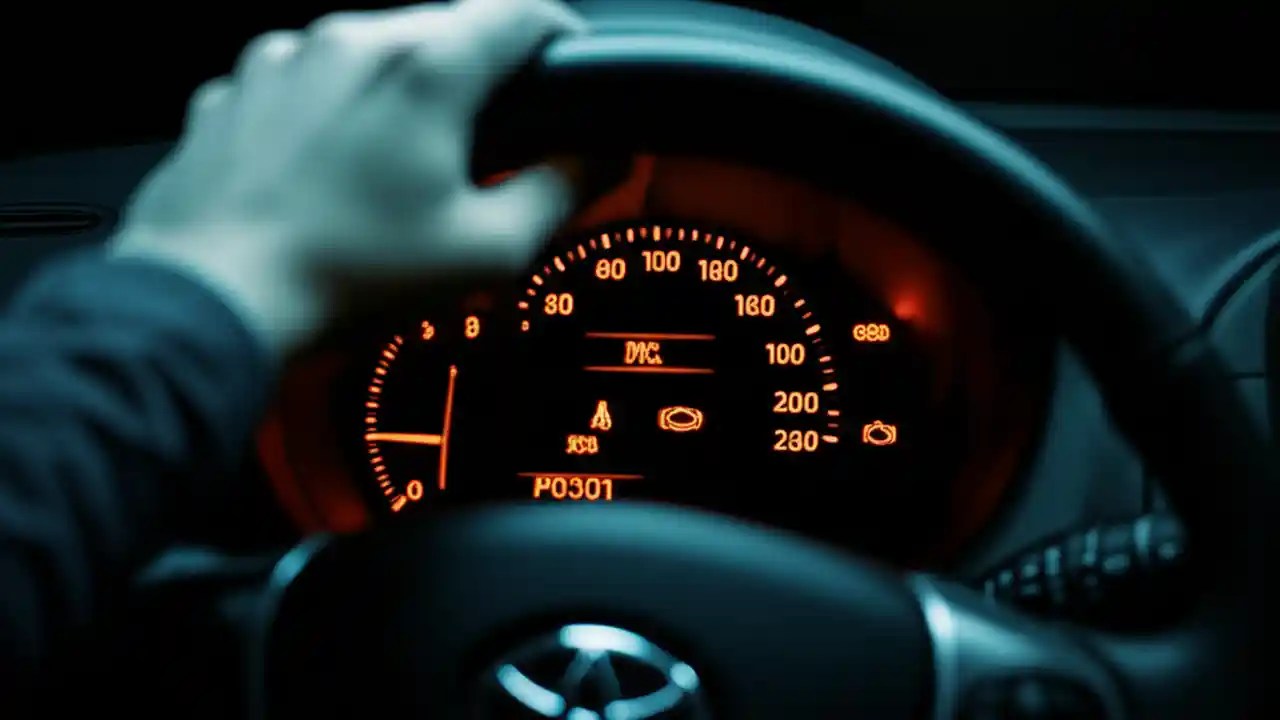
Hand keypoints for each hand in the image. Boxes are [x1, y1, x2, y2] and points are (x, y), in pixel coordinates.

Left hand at [113, 0, 586, 357]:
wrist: (213, 298)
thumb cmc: (344, 276)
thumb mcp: (486, 251)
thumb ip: (561, 191)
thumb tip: (599, 160)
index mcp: (425, 71)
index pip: (522, 14)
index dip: (560, 36)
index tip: (568, 62)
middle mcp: (351, 42)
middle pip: (446, 28)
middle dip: (477, 75)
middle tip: (489, 139)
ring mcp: (285, 60)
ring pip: (373, 49)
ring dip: (403, 90)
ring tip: (401, 167)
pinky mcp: (239, 88)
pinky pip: (309, 79)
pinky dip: (336, 110)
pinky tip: (336, 174)